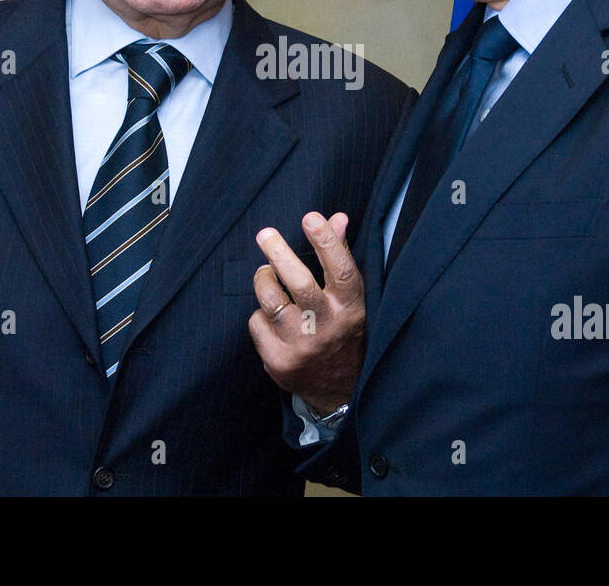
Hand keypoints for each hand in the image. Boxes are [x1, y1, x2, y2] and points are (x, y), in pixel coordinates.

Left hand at [248, 211, 365, 415]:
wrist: (339, 390)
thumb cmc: (343, 330)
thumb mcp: (351, 298)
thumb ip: (341, 256)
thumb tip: (337, 218)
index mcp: (351, 308)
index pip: (341, 270)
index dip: (326, 242)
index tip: (311, 218)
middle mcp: (329, 327)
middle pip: (300, 285)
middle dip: (280, 254)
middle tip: (265, 233)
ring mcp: (303, 347)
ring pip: (271, 301)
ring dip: (264, 279)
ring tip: (266, 273)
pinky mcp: (279, 361)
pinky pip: (257, 323)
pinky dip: (260, 314)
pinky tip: (271, 316)